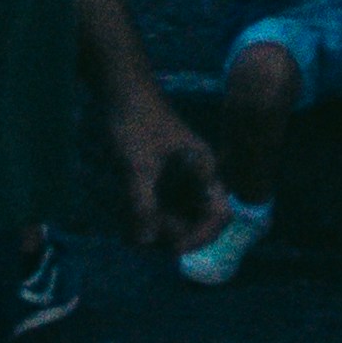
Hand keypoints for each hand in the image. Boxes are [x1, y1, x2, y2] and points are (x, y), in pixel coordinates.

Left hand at [110, 87, 227, 249]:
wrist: (121, 94)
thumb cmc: (137, 125)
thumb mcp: (138, 165)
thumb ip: (143, 203)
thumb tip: (147, 242)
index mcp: (204, 170)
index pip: (220, 215)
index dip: (201, 237)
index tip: (173, 248)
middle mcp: (197, 179)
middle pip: (197, 224)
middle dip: (172, 236)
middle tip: (145, 233)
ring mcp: (179, 182)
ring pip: (176, 221)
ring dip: (156, 231)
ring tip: (132, 226)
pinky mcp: (162, 183)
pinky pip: (160, 213)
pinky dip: (145, 221)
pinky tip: (127, 220)